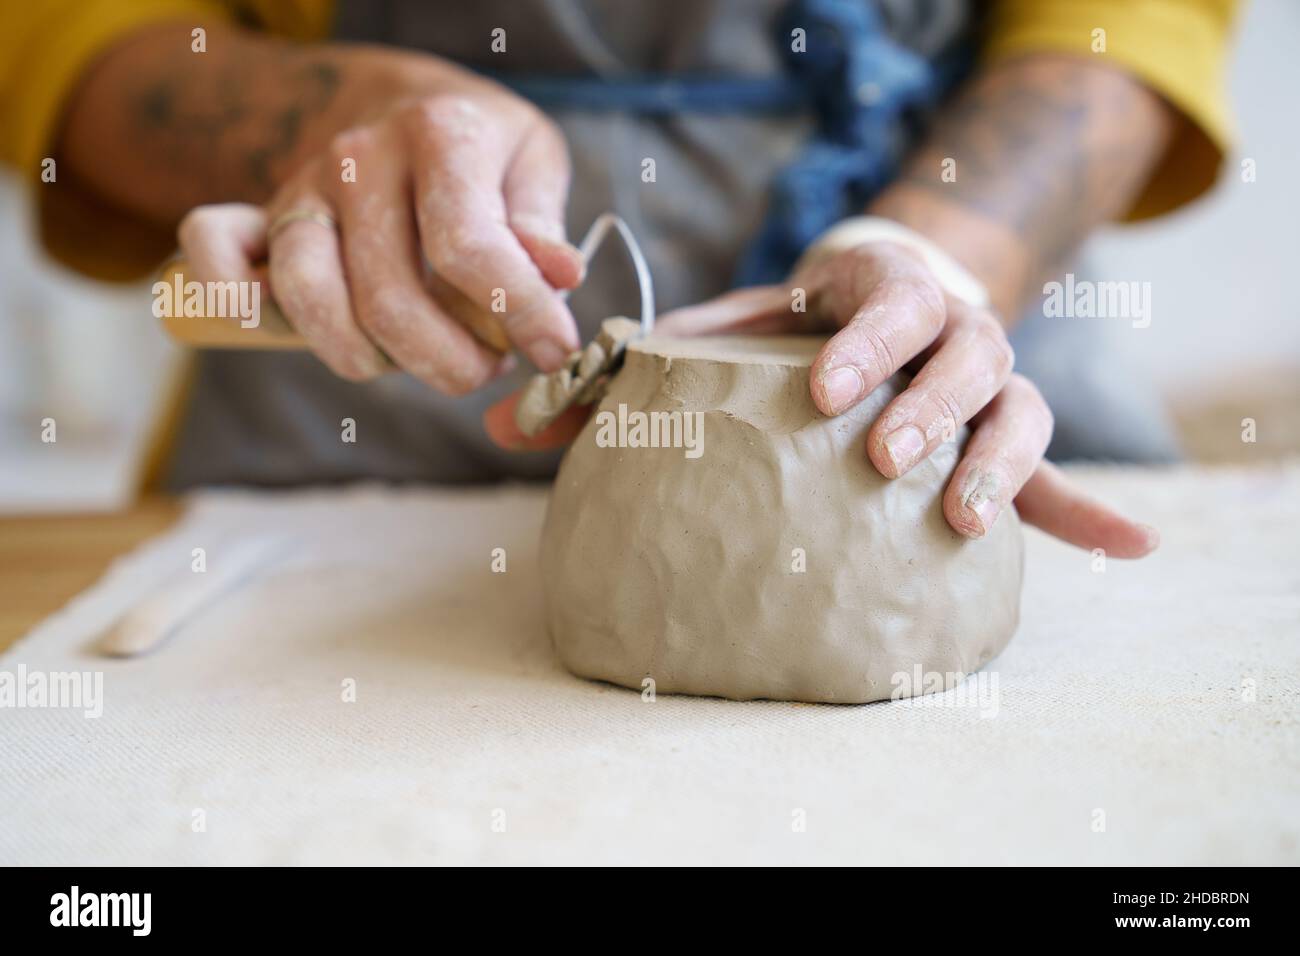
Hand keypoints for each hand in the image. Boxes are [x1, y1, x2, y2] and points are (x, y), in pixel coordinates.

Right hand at [177, 53, 583, 390]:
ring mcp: (304, 185)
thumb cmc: (480, 149)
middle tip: (485, 369)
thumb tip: (561, 277)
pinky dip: (238, 300)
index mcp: (440, 134)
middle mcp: (360, 155)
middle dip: (449, 362)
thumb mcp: (533, 162)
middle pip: (389, 295)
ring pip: (309, 296)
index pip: (470, 246)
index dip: (518, 315)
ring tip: (415, 362)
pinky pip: (212, 250)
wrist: (403, 105)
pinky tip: (298, 329)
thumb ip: (542, 224)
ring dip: (367, 359)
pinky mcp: (261, 214)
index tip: (552, 351)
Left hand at [488, 240, 1157, 558]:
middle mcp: (947, 333)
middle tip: (877, 458)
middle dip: (923, 408)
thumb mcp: (727, 330)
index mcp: (878, 294)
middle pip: (961, 360)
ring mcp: (988, 382)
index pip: (884, 307)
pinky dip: (1087, 512)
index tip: (819, 389)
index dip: (860, 344)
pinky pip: (1057, 475)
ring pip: (1016, 413)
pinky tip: (1131, 551)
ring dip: (999, 464)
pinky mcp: (1006, 437)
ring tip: (958, 517)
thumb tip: (498, 428)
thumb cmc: (797, 320)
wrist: (886, 289)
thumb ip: (627, 376)